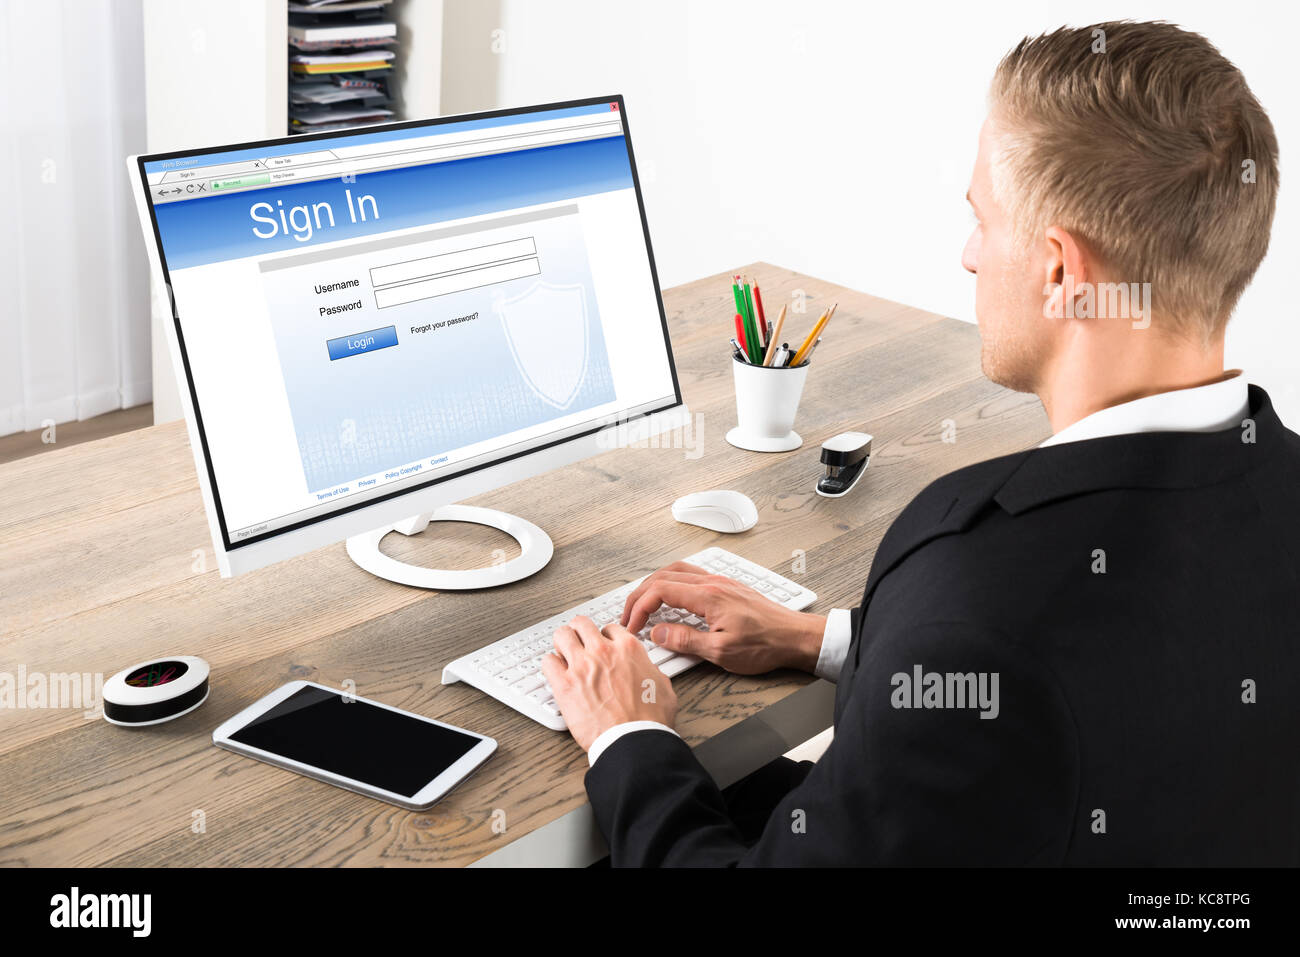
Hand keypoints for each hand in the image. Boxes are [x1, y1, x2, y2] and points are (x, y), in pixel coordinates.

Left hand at [540, 615, 677, 751]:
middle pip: (581, 624)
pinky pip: (547, 662)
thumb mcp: (663, 686)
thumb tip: (647, 670)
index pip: (609, 628)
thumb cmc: (649, 721)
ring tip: (564, 654)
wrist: (633, 741)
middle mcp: (602, 652)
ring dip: (562, 644)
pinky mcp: (564, 685)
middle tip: (579, 642)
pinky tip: (556, 673)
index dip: (605, 637)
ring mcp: (581, 666)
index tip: (602, 645)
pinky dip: (551, 665)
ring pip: (561, 636)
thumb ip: (650, 671)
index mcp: (628, 649)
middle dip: (580, 632)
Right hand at [620, 561, 826, 675]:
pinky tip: (670, 598)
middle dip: (640, 595)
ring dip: (654, 585)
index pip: (660, 591)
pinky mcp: (727, 587)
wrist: (795, 637)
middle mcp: (713, 583)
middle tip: (629, 616)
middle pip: (663, 576)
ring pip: (676, 571)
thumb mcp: (721, 651)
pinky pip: (690, 575)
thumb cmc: (766, 644)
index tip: (633, 625)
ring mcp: (720, 582)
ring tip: (643, 604)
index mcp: (708, 596)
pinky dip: (671, 583)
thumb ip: (685, 641)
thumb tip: (657, 633)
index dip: (639, 607)